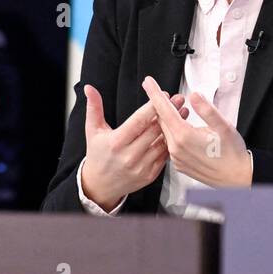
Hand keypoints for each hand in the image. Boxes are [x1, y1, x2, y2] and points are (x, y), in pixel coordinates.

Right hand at [80, 84, 189, 211]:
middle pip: (154, 130)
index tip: (163, 95)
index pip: (139, 121)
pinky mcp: (150, 175)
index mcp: (116, 142)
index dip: (153, 106)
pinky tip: (177, 131)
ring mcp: (141, 166)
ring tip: (183, 112)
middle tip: (179, 100)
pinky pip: (165, 156)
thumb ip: (94, 107)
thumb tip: (89, 88)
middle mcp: (129, 156)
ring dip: (174, 126)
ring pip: (163, 142)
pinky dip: (172, 142)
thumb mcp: (93, 130)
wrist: (100, 185)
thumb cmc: (98, 154)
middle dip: (168, 112)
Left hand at [142, 75, 251, 187]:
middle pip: (163, 120)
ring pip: (166, 132)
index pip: (163, 110)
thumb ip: (207, 109)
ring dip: (171, 119)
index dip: (155, 94)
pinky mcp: (180, 164)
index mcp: (184, 137)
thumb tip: (195, 96)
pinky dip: (175, 132)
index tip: (148, 82)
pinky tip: (185, 129)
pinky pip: (171, 144)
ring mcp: (177, 158)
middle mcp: (176, 149)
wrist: (237, 177)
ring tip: (183, 110)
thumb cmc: (232, 154)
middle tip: (173, 95)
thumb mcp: (224, 126)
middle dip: (166, 105)